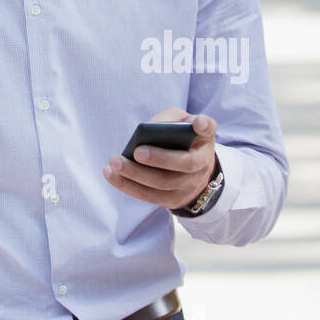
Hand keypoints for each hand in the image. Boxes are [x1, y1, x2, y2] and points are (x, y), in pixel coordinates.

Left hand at [103, 107, 217, 210]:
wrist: (191, 168)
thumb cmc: (180, 138)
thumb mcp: (179, 122)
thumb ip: (167, 120)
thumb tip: (148, 128)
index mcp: (203, 140)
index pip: (209, 130)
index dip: (204, 126)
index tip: (197, 123)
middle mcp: (201, 164)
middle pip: (183, 165)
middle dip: (159, 159)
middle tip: (136, 152)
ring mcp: (188, 186)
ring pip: (162, 185)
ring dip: (135, 175)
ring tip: (115, 162)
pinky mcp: (172, 199)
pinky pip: (149, 196)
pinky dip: (128, 186)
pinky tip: (111, 174)